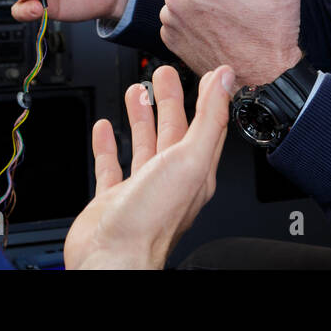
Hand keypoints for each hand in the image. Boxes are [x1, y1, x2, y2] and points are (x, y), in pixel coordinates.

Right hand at [66, 64, 235, 268]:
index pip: (208, 126)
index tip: (209, 74)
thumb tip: (226, 80)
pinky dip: (108, 145)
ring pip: (144, 144)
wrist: (112, 256)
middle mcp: (170, 179)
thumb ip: (209, 118)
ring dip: (141, 117)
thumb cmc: (151, 217)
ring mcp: (141, 189)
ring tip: (136, 91)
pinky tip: (104, 129)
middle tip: (163, 74)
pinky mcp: (113, 199)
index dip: (209, 97)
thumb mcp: (189, 158)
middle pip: (174, 130)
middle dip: (170, 100)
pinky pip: (112, 166)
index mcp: (195, 171)